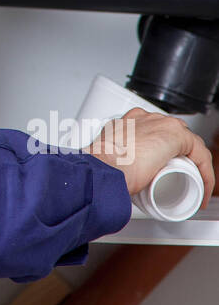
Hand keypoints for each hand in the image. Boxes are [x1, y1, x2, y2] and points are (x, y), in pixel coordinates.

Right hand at [85, 109, 214, 208]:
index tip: (161, 172)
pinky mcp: (175, 135)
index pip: (155, 134)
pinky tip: (204, 187)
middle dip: (181, 159)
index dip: (162, 154)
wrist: (101, 168)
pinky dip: (205, 173)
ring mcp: (160, 124)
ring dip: (195, 167)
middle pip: (174, 137)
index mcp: (128, 122)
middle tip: (179, 181)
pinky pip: (200, 153)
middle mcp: (145, 118)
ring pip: (190, 145)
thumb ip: (109, 165)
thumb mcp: (106, 162)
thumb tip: (114, 179)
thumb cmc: (100, 168)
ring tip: (192, 186)